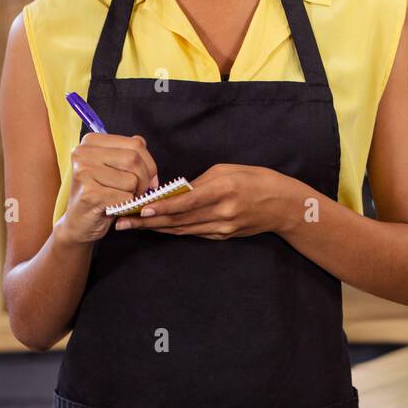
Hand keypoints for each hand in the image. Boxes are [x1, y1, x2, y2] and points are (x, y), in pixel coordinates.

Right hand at [59, 133, 159, 244]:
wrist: (78, 223)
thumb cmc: (100, 194)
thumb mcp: (114, 168)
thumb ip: (129, 154)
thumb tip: (147, 155)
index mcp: (91, 141)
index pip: (136, 143)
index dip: (149, 163)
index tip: (149, 177)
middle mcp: (83, 153)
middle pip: (134, 159)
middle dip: (144, 180)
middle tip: (138, 191)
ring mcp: (84, 172)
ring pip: (131, 180)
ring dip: (133, 194)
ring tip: (120, 199)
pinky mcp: (89, 194)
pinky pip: (125, 197)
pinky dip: (126, 206)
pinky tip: (113, 207)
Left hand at [113, 163, 298, 238]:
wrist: (283, 205)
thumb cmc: (256, 179)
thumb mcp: (229, 170)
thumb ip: (201, 182)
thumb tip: (177, 192)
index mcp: (224, 190)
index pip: (187, 202)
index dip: (162, 207)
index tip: (141, 209)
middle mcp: (222, 213)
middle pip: (179, 220)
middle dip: (148, 221)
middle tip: (123, 221)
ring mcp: (223, 228)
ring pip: (183, 229)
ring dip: (156, 228)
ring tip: (133, 226)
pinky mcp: (224, 236)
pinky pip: (194, 233)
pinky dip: (174, 230)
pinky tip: (157, 228)